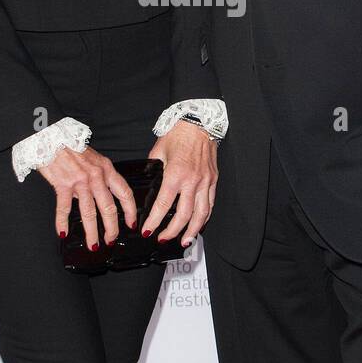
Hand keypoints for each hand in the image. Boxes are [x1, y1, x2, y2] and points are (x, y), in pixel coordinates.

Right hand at [38, 147, 136, 248]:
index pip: (124, 192)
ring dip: (91, 232)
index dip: (130, 211)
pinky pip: (65, 208)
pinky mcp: (63, 184)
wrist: (52, 136)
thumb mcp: (92, 158)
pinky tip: (63, 232)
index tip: (131, 223)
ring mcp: (79, 181)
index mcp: (106, 168)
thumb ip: (98, 176)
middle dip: (112, 228)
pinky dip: (63, 222)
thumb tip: (98, 195)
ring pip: (89, 212)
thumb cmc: (70, 146)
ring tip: (93, 244)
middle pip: (109, 207)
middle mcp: (96, 176)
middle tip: (111, 240)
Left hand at [142, 120, 218, 248]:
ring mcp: (205, 181)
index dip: (154, 221)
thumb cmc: (179, 133)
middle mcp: (192, 181)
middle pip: (184, 215)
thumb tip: (148, 180)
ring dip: (193, 231)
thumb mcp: (158, 150)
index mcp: (175, 174)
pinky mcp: (213, 179)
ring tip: (185, 241)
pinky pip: (211, 203)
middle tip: (163, 239)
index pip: (163, 205)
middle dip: (172, 231)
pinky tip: (199, 225)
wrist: (199, 121)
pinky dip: (205, 217)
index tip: (148, 230)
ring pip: (201, 214)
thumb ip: (153, 168)